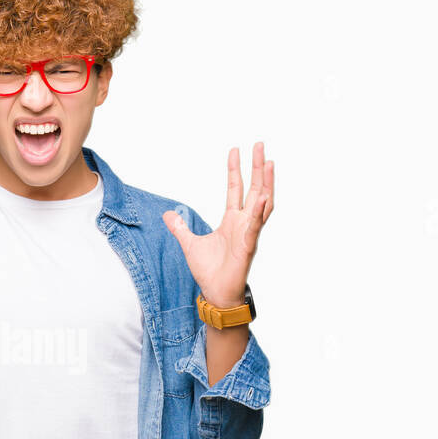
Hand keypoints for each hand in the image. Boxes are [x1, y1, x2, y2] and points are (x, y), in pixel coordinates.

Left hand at [163, 142, 274, 307]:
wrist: (217, 294)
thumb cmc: (210, 271)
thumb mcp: (190, 244)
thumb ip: (181, 227)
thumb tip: (168, 214)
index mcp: (232, 220)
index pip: (235, 188)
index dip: (235, 170)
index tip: (235, 150)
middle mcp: (244, 223)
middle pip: (254, 189)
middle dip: (257, 167)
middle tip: (259, 144)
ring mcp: (249, 233)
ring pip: (262, 203)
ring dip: (266, 183)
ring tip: (269, 162)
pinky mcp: (248, 246)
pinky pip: (255, 226)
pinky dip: (258, 213)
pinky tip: (263, 197)